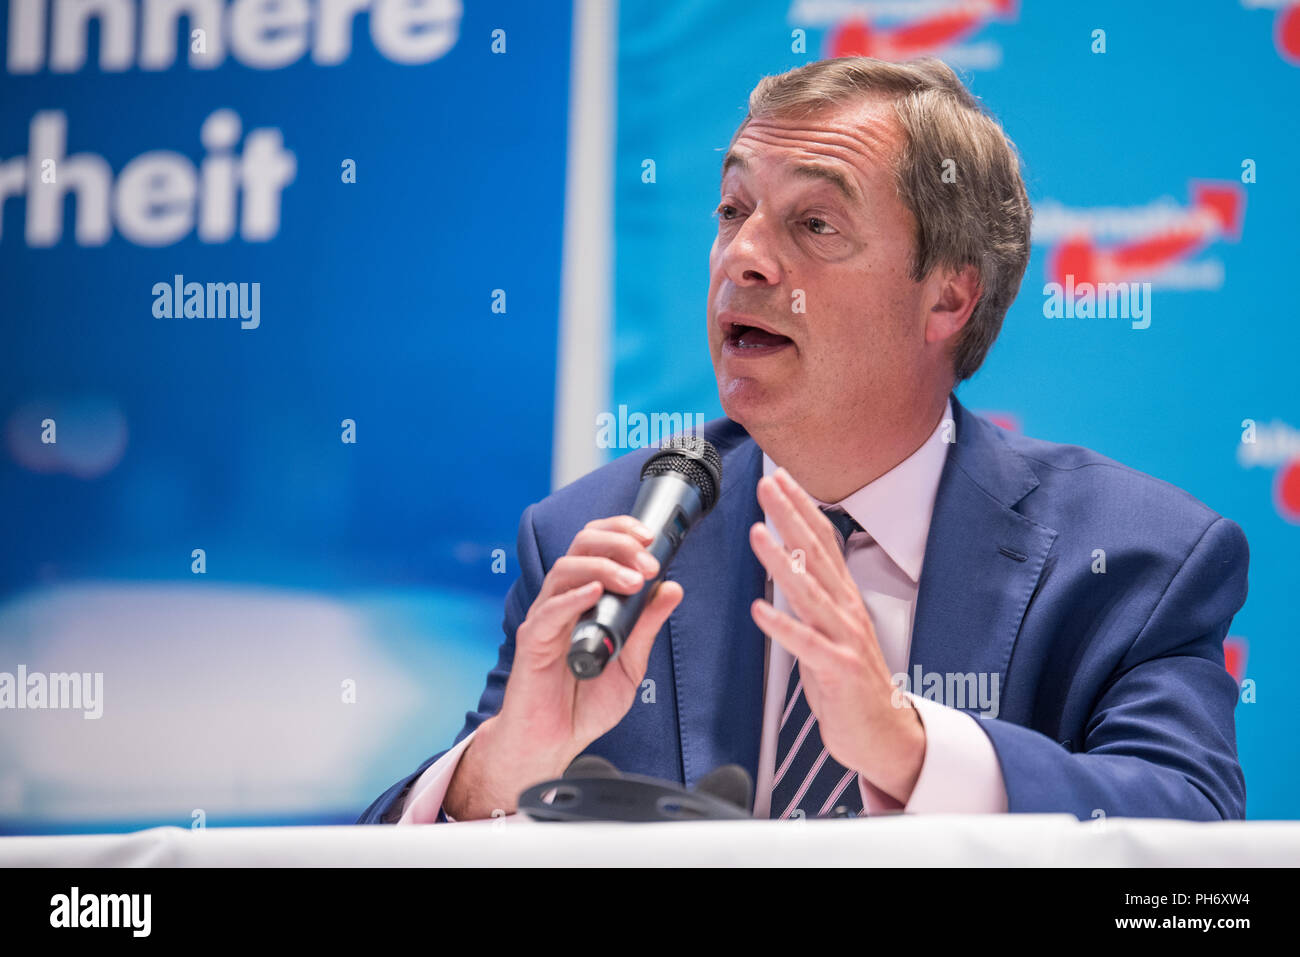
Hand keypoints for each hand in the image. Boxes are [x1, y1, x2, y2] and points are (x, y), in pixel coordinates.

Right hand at [444, 516, 682, 818]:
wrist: (554, 741)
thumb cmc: (583, 702)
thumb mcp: (631, 661)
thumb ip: (647, 624)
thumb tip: (672, 588)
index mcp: (584, 598)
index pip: (596, 545)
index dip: (621, 531)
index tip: (650, 537)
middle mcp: (563, 600)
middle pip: (581, 546)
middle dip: (618, 544)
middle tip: (648, 563)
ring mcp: (546, 618)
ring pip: (565, 570)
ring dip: (603, 566)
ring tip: (632, 580)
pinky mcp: (533, 641)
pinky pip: (549, 610)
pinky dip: (573, 597)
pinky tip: (595, 591)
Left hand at [748, 467, 924, 803]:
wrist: (882, 734)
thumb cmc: (850, 682)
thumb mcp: (828, 629)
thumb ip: (810, 597)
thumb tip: (784, 565)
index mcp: (843, 598)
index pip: (822, 543)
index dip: (801, 509)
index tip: (780, 479)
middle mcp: (846, 610)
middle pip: (817, 555)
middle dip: (791, 517)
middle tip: (769, 485)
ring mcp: (845, 638)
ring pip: (809, 592)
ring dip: (781, 561)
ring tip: (758, 533)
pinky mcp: (839, 669)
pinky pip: (806, 645)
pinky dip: (783, 626)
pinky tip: (759, 610)